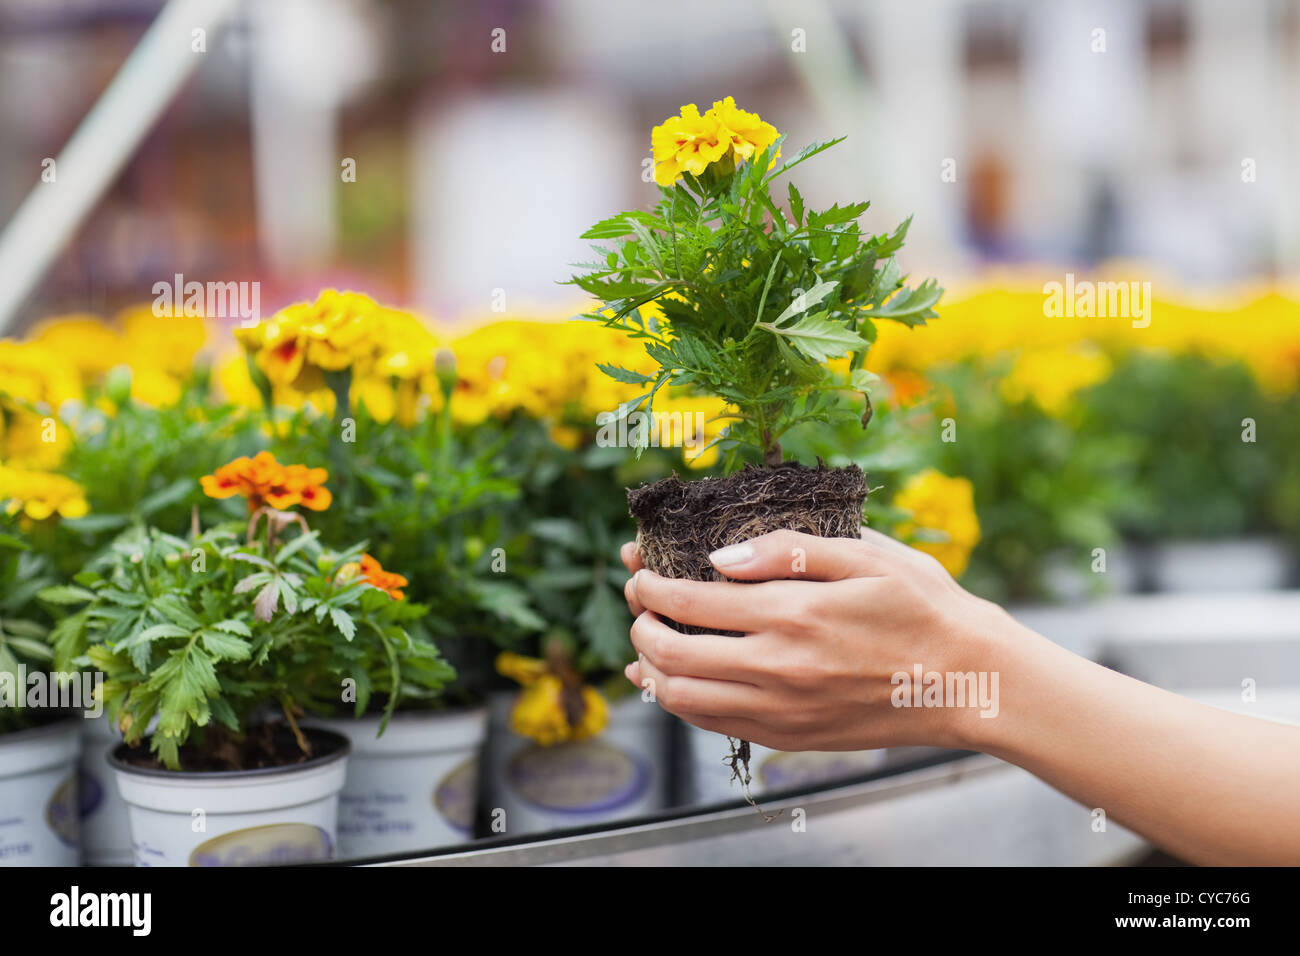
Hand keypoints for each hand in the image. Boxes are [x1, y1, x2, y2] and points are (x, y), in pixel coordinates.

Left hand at [620, 528, 1019, 751]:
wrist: (970, 682)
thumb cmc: (924, 608)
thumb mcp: (866, 555)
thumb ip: (787, 550)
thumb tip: (718, 557)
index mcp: (794, 613)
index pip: (690, 601)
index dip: (650, 585)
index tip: (638, 570)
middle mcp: (779, 667)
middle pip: (671, 653)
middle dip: (639, 624)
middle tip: (638, 602)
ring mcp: (782, 710)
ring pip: (683, 698)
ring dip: (649, 669)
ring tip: (645, 645)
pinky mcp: (791, 738)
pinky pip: (714, 725)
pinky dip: (680, 703)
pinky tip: (673, 683)